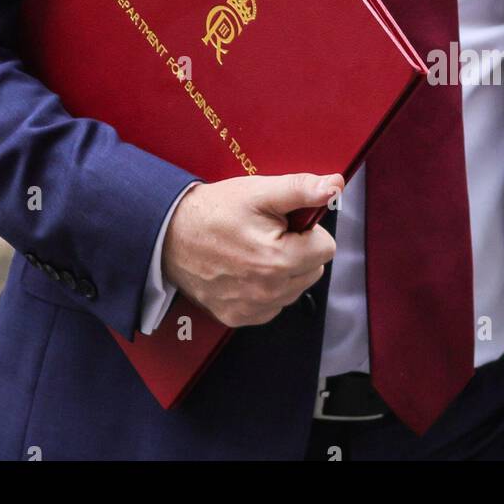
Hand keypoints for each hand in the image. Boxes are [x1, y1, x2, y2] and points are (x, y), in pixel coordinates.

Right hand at [162, 172, 341, 327]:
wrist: (169, 235)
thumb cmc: (213, 211)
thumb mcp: (258, 191)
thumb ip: (301, 189)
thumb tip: (334, 186)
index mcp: (279, 260)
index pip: (326, 248)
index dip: (309, 229)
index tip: (286, 222)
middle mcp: (269, 292)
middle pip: (314, 269)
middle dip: (299, 249)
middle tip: (268, 233)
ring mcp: (254, 309)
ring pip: (295, 288)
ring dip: (284, 270)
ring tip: (254, 249)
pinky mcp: (240, 317)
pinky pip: (273, 304)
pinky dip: (267, 287)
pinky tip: (246, 268)